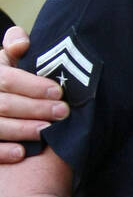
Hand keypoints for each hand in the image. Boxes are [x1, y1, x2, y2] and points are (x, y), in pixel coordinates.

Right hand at [0, 26, 68, 159]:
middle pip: (6, 104)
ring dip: (24, 130)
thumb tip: (21, 42)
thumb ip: (15, 45)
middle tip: (63, 113)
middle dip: (36, 109)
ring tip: (47, 132)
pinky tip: (21, 153)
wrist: (1, 97)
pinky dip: (3, 151)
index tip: (59, 91)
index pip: (7, 79)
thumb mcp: (8, 59)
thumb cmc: (10, 78)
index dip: (33, 86)